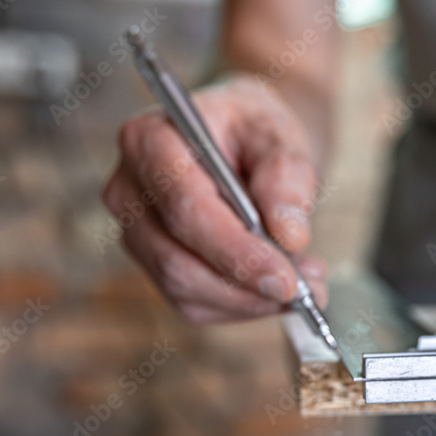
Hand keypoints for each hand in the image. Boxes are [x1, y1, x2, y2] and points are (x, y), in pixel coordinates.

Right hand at [103, 74, 327, 322]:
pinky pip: (195, 303)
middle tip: (307, 288)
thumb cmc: (254, 130)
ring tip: (305, 284)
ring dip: (250, 300)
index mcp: (149, 140)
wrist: (244, 142)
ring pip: (185, 290)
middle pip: (178, 261)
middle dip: (246, 285)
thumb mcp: (279, 134)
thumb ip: (286, 176)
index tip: (284, 277)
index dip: (234, 250)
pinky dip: (242, 304)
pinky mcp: (154, 264)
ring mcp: (136, 232)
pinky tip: (276, 287)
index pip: (185, 208)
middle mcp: (128, 190)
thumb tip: (289, 235)